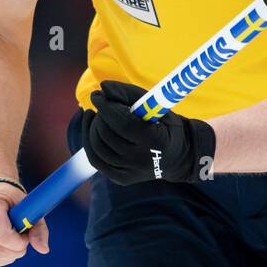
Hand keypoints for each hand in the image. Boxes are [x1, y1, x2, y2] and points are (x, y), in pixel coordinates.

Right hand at [0, 182, 48, 266]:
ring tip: (9, 247)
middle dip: (13, 253)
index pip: (3, 237)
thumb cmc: (11, 201)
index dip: (19, 244)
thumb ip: (38, 229)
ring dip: (3, 259)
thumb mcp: (28, 209)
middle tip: (20, 245)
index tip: (25, 238)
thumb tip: (44, 250)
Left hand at [82, 81, 215, 184]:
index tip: (97, 95)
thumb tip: (103, 87)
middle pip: (107, 135)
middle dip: (100, 116)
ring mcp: (130, 172)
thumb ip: (129, 93)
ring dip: (92, 128)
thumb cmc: (165, 125)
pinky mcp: (121, 179)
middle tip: (103, 105)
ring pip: (98, 148)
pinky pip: (96, 160)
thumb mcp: (156, 105)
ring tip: (98, 116)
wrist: (176, 157)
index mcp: (154, 141)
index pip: (122, 124)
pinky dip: (89, 143)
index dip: (106, 108)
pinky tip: (91, 130)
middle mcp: (141, 160)